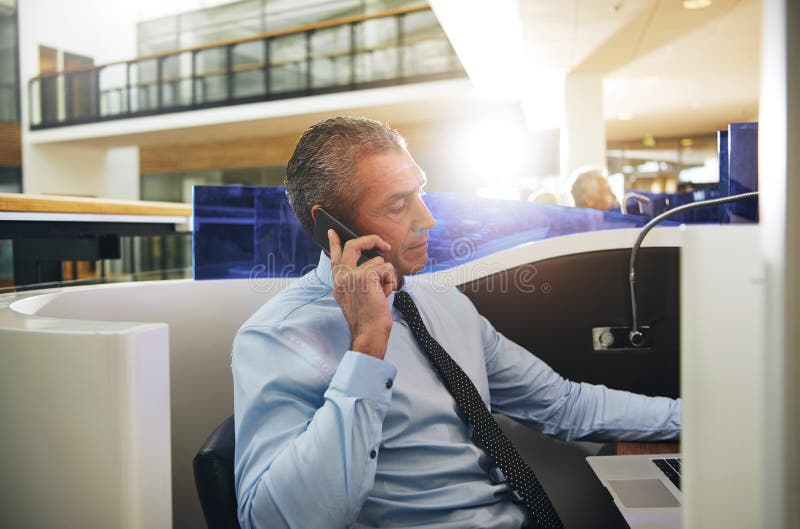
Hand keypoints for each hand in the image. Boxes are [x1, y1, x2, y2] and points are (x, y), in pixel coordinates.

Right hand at [328, 229, 396, 358]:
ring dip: (386, 277)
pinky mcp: (365, 276)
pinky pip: (386, 268)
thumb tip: (374, 259)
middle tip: (383, 244)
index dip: (334, 242)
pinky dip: (390, 281)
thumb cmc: (368, 317)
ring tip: (381, 293)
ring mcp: (351, 275)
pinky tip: (384, 295)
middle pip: (352, 245)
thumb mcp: (358, 296)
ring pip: (378, 261)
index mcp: (338, 282)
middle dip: (371, 240)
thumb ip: (358, 278)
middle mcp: (341, 277)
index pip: (334, 257)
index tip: (332, 231)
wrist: (368, 333)